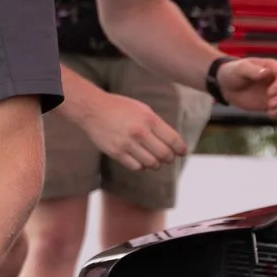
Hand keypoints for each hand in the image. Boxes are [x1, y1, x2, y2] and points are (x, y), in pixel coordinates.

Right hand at [69, 89, 186, 170]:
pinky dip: (141, 166)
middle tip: (169, 158)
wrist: (93, 109)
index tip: (183, 153)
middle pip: (164, 154)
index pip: (173, 140)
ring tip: (154, 160)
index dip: (181, 149)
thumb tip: (173, 142)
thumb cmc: (120, 108)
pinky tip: (140, 161)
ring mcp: (127, 143)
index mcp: (149, 119)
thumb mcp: (143, 110)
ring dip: (156, 164)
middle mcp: (140, 132)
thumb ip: (157, 125)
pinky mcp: (116, 152)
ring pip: (152, 163)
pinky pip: (136, 167)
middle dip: (170, 158)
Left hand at [214, 57, 276, 118]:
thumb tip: (266, 72)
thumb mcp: (240, 69)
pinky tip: (271, 115)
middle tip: (270, 104)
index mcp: (272, 67)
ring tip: (270, 111)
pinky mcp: (272, 102)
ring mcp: (276, 92)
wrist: (226, 86)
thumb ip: (252, 70)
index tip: (270, 93)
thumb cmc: (233, 72)